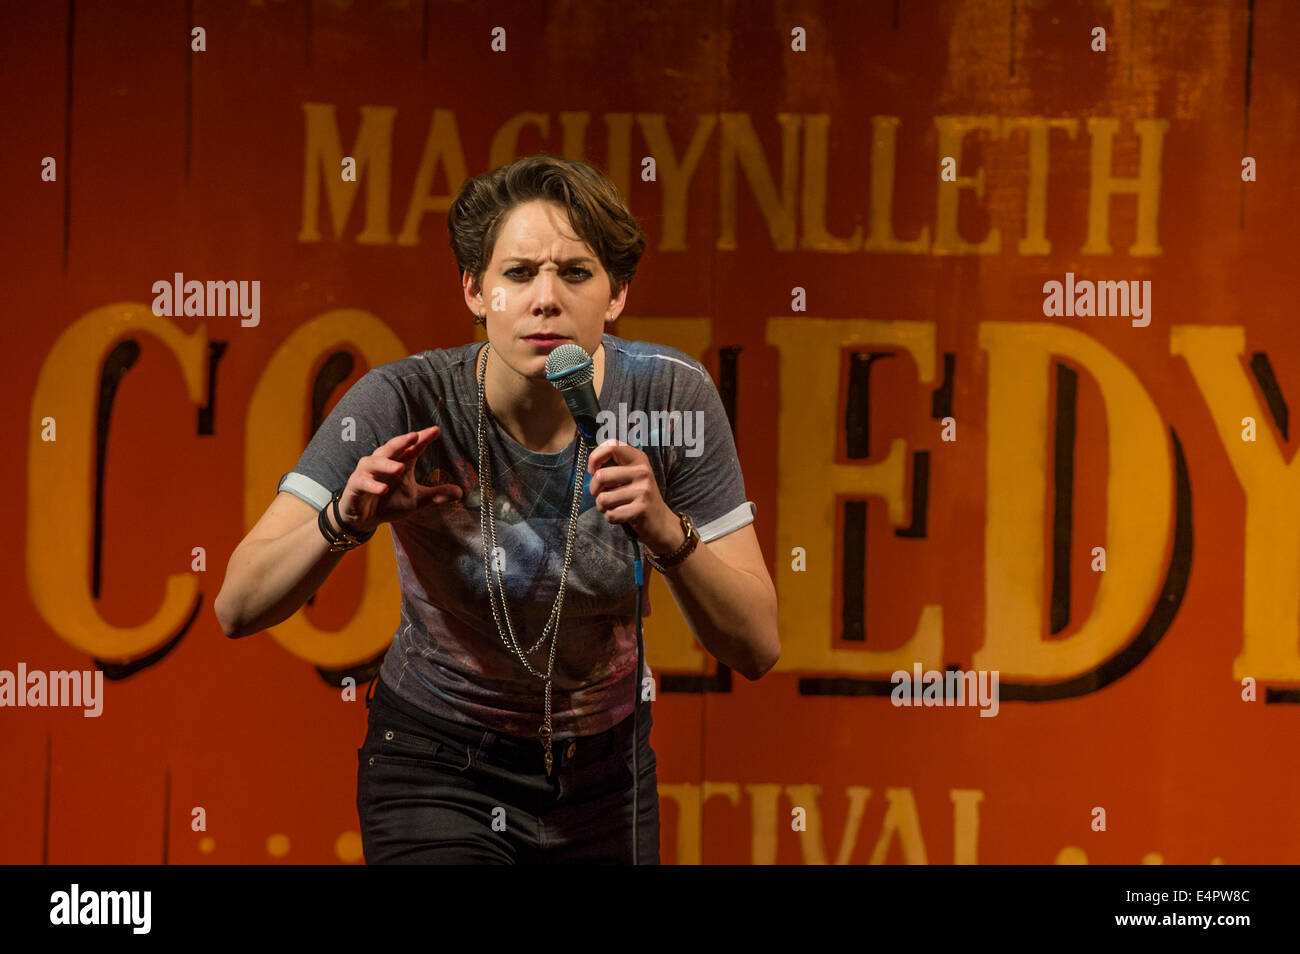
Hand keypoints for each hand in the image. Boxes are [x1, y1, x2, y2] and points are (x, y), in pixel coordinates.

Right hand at [337, 426, 462, 532]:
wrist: (365, 518)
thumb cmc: (389, 502)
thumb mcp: (416, 500)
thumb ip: (436, 495)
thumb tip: (460, 492)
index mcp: (399, 462)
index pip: (413, 448)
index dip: (423, 438)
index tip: (436, 430)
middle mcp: (383, 462)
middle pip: (392, 448)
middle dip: (402, 441)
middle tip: (414, 436)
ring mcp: (367, 472)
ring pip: (375, 462)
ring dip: (387, 464)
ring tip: (400, 467)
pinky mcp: (356, 485)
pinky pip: (363, 482)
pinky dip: (373, 485)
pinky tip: (383, 489)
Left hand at [586, 439, 681, 552]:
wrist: (660, 521)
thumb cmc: (638, 496)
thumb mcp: (630, 474)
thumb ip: (613, 465)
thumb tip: (592, 466)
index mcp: (638, 459)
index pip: (611, 446)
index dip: (595, 457)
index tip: (593, 470)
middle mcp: (642, 471)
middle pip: (600, 476)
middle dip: (594, 489)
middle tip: (603, 494)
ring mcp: (643, 490)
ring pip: (603, 499)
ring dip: (602, 506)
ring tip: (614, 505)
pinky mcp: (641, 509)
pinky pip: (611, 514)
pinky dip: (611, 517)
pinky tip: (621, 515)